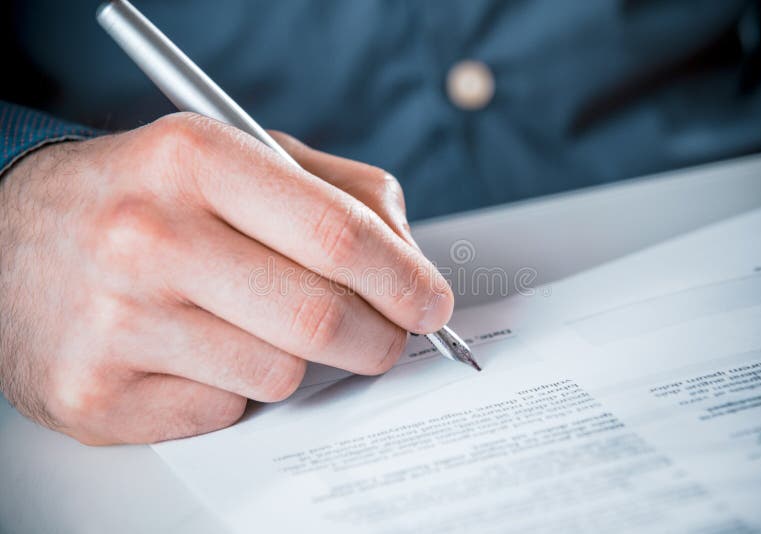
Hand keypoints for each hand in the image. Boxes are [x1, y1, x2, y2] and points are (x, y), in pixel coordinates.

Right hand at [0, 113, 452, 444]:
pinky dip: (234, 388)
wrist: (14, 243)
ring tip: (255, 325)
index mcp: (194, 159)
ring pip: (279, 375)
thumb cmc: (150, 198)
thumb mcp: (240, 158)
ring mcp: (116, 322)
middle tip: (389, 338)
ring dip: (296, 360)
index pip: (337, 233)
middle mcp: (147, 238)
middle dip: (379, 339)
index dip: (403, 278)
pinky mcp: (97, 394)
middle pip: (319, 316)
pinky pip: (224, 411)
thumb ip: (340, 194)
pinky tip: (195, 352)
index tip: (432, 304)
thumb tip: (409, 263)